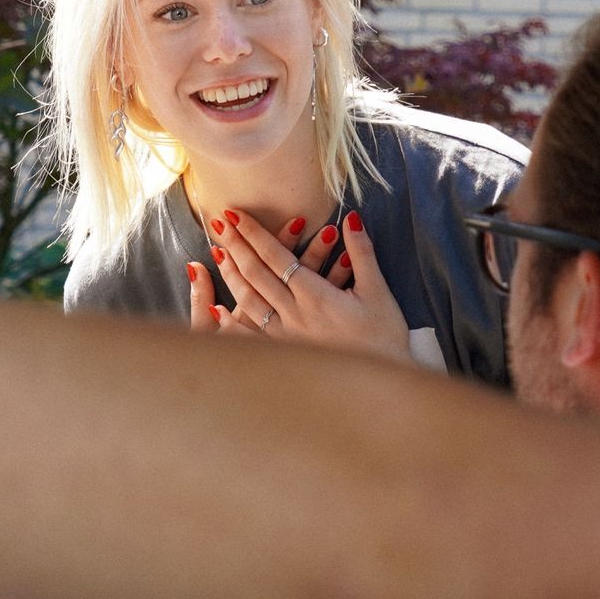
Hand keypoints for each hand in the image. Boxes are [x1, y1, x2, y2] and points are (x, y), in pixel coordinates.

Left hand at [197, 209, 411, 363]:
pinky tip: (215, 310)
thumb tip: (351, 219)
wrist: (379, 384)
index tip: (235, 215)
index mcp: (316, 296)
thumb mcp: (378, 291)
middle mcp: (295, 314)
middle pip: (256, 274)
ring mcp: (286, 335)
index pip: (277, 257)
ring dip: (231, 274)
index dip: (254, 233)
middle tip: (218, 223)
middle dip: (236, 245)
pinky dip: (231, 322)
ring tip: (217, 253)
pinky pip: (251, 333)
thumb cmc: (384, 336)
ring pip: (249, 300)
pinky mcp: (285, 351)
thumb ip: (362, 253)